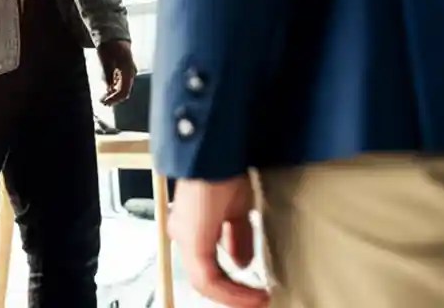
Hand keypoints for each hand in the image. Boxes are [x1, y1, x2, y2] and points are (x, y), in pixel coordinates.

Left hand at [96, 40, 136, 105]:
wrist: (114, 38)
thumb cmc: (109, 47)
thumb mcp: (105, 61)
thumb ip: (107, 75)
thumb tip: (108, 90)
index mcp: (128, 70)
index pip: (124, 91)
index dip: (114, 99)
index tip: (104, 101)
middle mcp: (130, 74)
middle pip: (124, 92)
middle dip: (113, 99)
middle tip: (102, 102)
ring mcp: (129, 73)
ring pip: (123, 89)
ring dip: (113, 95)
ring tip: (103, 99)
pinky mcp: (125, 73)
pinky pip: (121, 85)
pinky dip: (114, 90)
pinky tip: (107, 92)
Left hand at [170, 177, 269, 307]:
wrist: (217, 150)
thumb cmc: (225, 168)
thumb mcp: (239, 208)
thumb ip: (238, 237)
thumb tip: (243, 264)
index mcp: (192, 226)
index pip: (209, 267)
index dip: (234, 285)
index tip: (258, 292)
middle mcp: (183, 234)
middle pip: (206, 279)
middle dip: (235, 294)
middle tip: (260, 302)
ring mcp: (185, 238)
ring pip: (206, 283)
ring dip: (235, 296)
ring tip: (259, 301)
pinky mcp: (192, 241)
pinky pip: (208, 279)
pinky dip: (231, 291)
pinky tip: (252, 295)